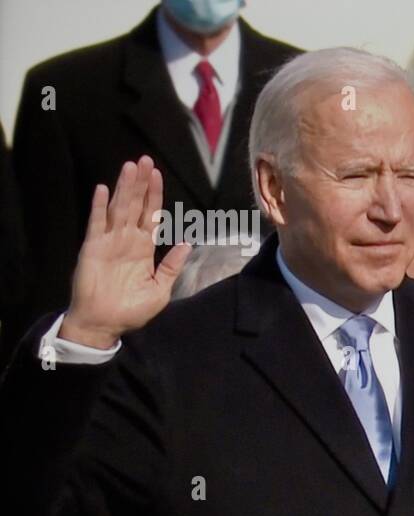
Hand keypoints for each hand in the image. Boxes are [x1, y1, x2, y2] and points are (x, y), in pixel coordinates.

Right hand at [60, 156, 190, 348]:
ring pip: (118, 208)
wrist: (105, 324)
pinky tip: (103, 189)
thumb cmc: (132, 310)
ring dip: (123, 187)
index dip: (154, 195)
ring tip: (130, 166)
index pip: (150, 214)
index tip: (158, 174)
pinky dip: (99, 206)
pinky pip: (96, 223)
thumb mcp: (161, 288)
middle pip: (135, 205)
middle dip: (140, 183)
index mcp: (144, 248)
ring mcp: (109, 241)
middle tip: (145, 159)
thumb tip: (188, 242)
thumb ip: (172, 264)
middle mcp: (127, 240)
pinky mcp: (92, 248)